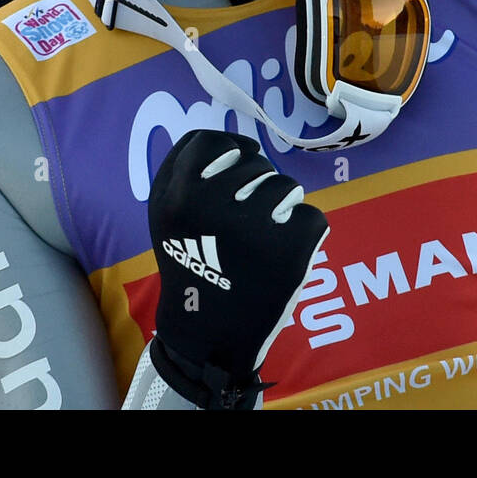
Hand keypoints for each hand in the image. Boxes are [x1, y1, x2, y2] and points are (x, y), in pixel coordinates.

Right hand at [148, 129, 327, 407]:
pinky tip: (279, 258)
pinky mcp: (292, 247)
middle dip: (256, 186)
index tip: (234, 173)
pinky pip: (310, 217)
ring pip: (287, 187)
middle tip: (243, 224)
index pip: (214, 140)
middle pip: (256, 162)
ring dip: (280, 210)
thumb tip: (233, 145)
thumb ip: (186, 173)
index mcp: (179, 196)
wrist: (209, 336)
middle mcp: (215, 205)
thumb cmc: (190, 269)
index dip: (230, 153)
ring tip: (260, 243)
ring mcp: (256, 224)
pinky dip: (302, 236)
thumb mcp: (166, 217)